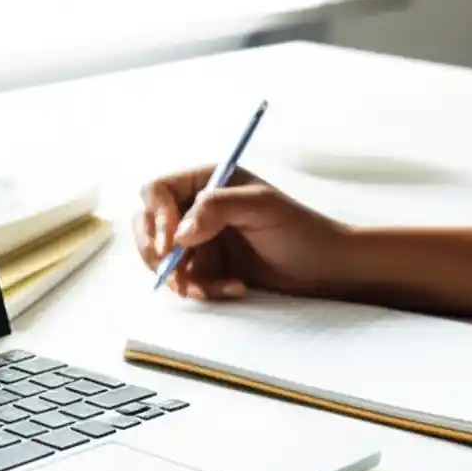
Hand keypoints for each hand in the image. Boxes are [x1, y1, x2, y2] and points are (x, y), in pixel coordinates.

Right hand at [133, 165, 354, 299]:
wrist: (325, 270)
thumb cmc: (301, 230)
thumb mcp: (262, 208)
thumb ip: (217, 208)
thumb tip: (178, 233)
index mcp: (206, 180)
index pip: (157, 191)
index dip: (156, 217)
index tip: (169, 246)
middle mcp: (196, 206)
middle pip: (146, 224)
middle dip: (157, 254)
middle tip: (175, 277)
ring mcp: (198, 238)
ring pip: (161, 258)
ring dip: (182, 278)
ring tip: (213, 289)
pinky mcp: (205, 267)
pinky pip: (183, 280)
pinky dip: (201, 289)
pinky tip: (233, 288)